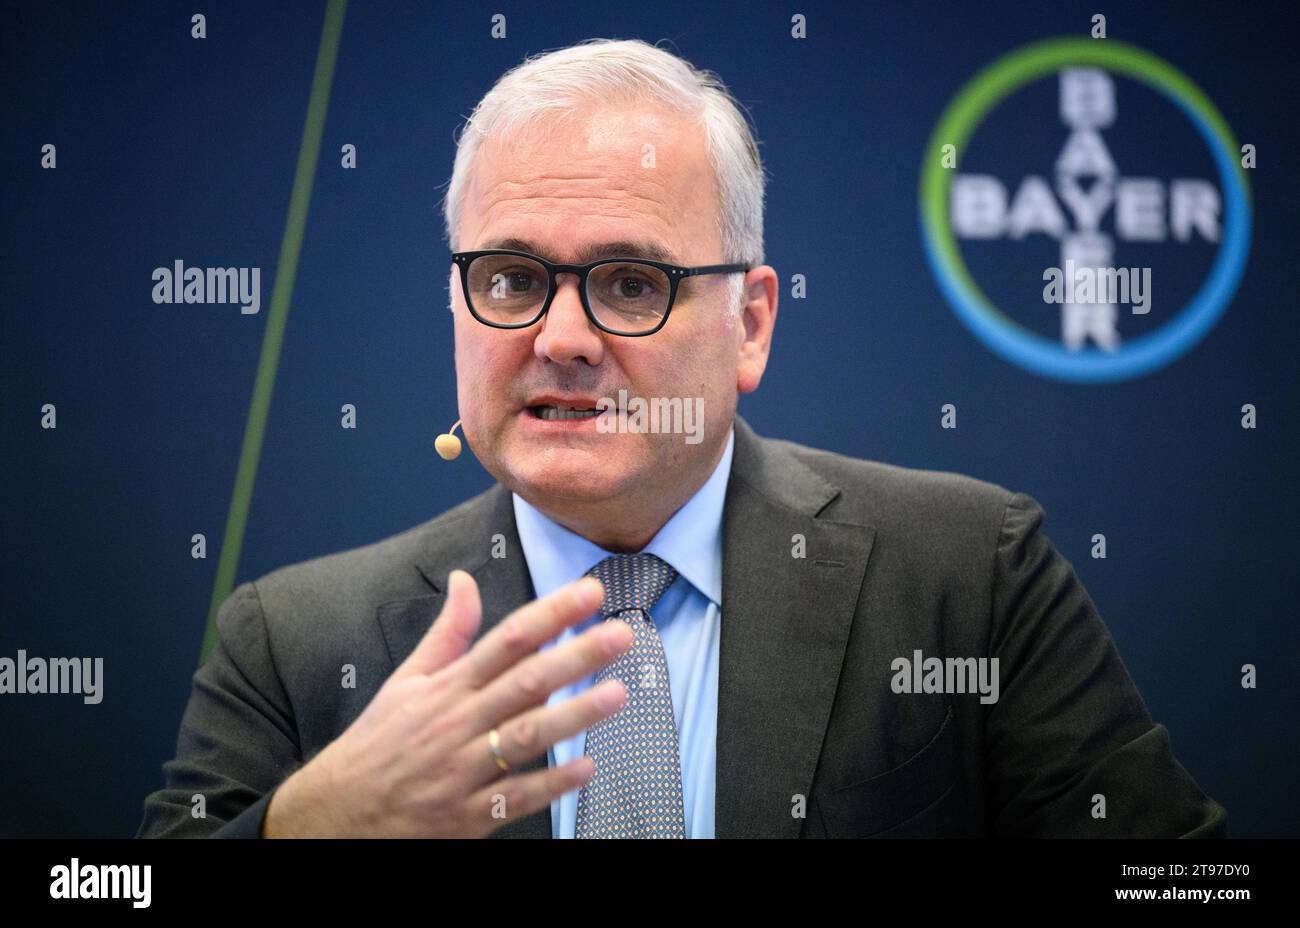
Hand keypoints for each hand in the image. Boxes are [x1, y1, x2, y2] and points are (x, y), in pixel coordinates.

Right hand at [262, 570, 629, 836]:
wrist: (337, 812)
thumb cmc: (378, 742)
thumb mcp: (407, 680)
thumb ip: (447, 632)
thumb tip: (464, 580)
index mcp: (448, 686)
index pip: (507, 639)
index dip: (551, 614)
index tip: (588, 595)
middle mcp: (458, 723)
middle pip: (525, 682)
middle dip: (575, 656)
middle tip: (618, 635)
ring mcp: (463, 770)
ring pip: (525, 737)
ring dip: (574, 716)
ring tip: (616, 694)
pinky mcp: (468, 815)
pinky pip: (516, 797)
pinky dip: (551, 783)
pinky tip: (585, 767)